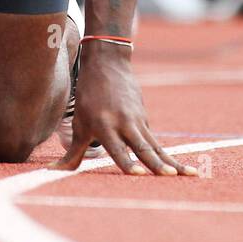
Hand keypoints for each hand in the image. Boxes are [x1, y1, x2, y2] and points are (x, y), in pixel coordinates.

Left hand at [51, 45, 196, 175]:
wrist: (108, 64)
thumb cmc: (88, 97)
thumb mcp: (78, 124)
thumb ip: (72, 153)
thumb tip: (52, 172)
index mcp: (104, 125)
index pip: (117, 149)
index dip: (128, 163)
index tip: (139, 174)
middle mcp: (124, 123)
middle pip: (143, 148)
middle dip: (157, 164)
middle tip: (170, 177)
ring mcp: (138, 121)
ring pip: (156, 146)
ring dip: (173, 162)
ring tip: (190, 175)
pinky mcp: (145, 120)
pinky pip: (157, 143)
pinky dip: (169, 156)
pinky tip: (183, 170)